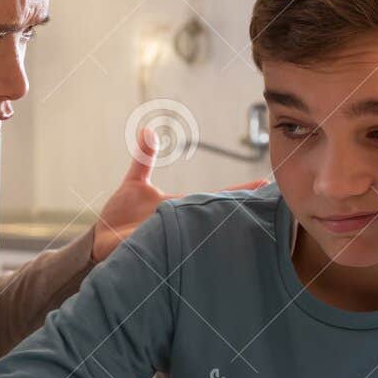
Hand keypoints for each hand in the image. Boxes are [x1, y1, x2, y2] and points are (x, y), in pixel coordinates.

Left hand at [90, 128, 273, 261]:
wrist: (99, 242)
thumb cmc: (120, 217)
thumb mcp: (135, 183)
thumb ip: (144, 158)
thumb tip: (148, 131)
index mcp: (183, 207)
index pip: (218, 197)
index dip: (242, 191)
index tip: (266, 183)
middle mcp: (185, 223)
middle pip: (220, 215)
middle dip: (247, 212)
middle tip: (278, 206)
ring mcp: (176, 236)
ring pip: (208, 232)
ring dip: (231, 229)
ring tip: (262, 226)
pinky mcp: (161, 245)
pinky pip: (181, 246)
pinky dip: (198, 246)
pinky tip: (220, 243)